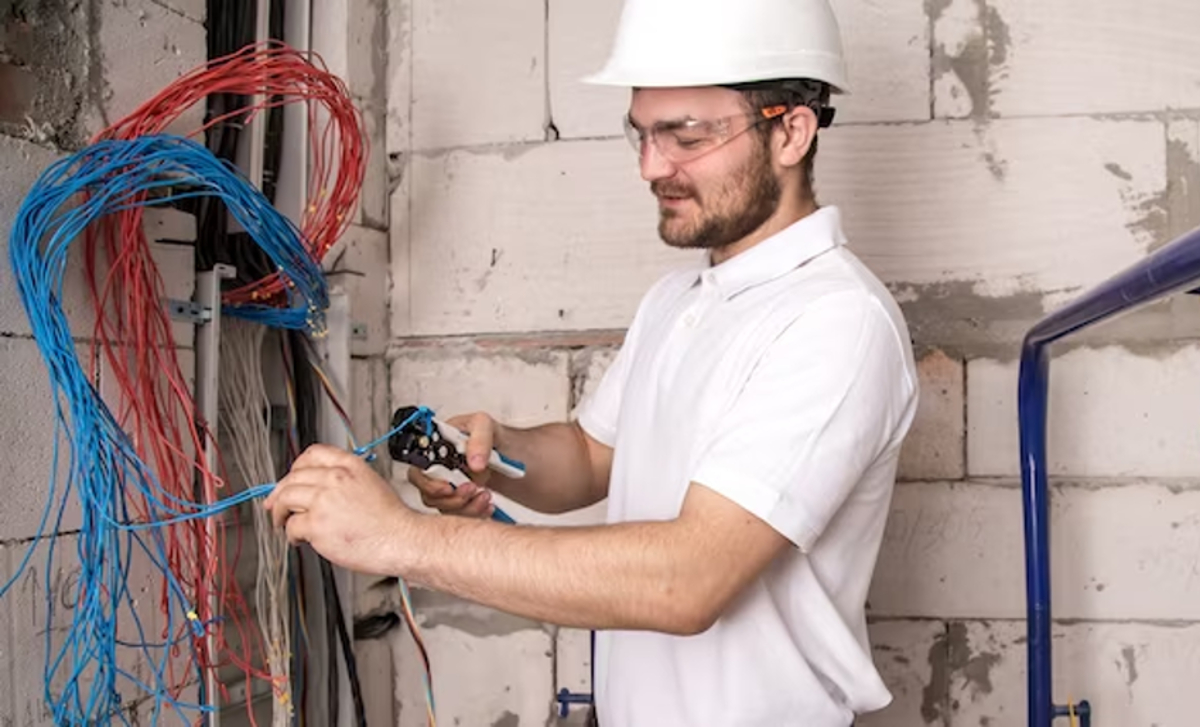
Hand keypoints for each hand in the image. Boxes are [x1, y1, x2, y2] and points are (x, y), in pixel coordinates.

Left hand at [264, 443, 410, 574]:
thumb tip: (319, 490)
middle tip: (277, 504)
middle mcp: (334, 478)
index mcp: (349, 465)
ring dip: (280, 512)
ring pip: (285, 498)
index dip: (296, 467)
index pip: (311, 454)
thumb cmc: (391, 520)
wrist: (402, 539)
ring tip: (283, 522)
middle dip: (280, 492)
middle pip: (292, 477)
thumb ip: (345, 481)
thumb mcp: (371, 483)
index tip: (291, 478)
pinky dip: (291, 534)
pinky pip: (292, 526)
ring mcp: (324, 500)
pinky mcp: (317, 524)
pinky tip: (300, 539)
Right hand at [407, 411, 499, 518]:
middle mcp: (437, 469)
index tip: (448, 487)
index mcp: (434, 448)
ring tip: (485, 494)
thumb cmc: (489, 434)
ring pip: (444, 508)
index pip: (418, 471)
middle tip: (472, 489)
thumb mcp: (484, 424)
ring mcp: (448, 486)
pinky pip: (460, 514)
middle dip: (450, 498)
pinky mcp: (459, 500)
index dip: (429, 483)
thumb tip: (474, 462)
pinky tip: (487, 504)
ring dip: (465, 506)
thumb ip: (479, 439)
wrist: (509, 451)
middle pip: (428, 494)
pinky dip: (475, 512)